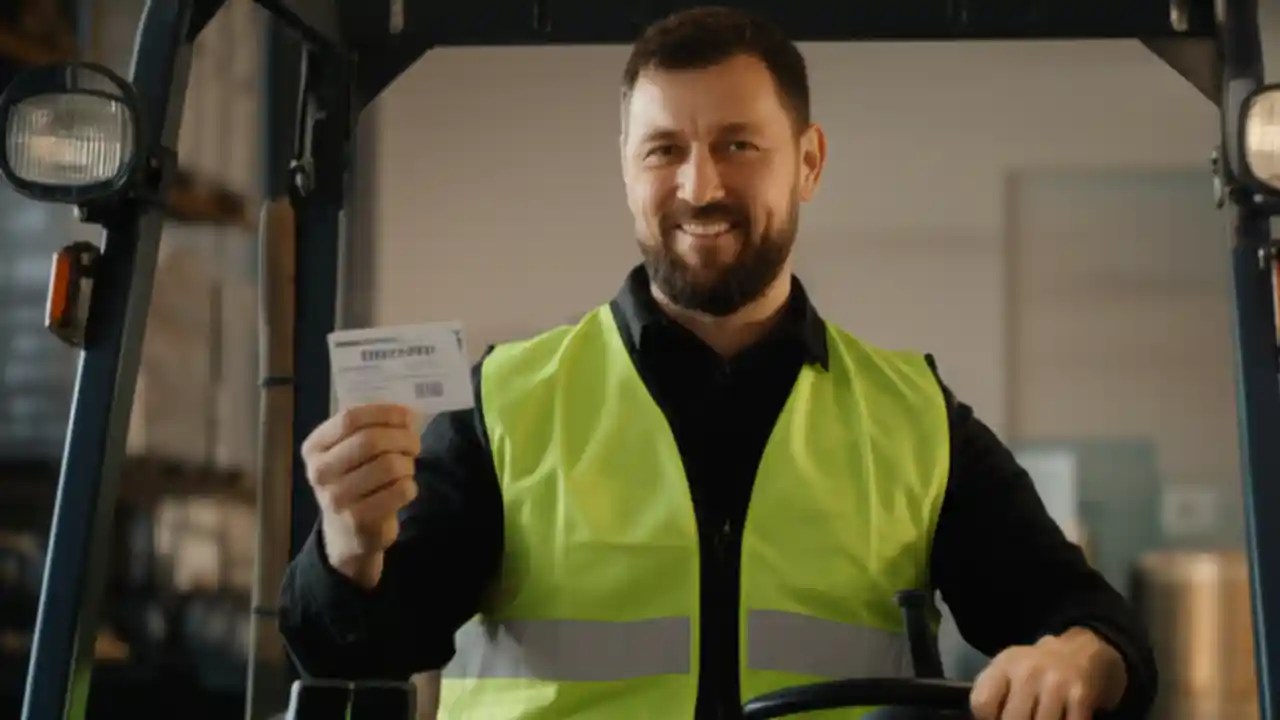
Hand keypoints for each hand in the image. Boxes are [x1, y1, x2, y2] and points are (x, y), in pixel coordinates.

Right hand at [301, 403, 421, 588]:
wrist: (347, 533)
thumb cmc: (353, 480)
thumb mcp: (349, 452)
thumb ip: (372, 428)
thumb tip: (408, 414)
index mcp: (315, 448)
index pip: (350, 418)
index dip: (384, 412)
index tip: (406, 416)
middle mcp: (320, 472)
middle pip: (371, 440)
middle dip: (402, 438)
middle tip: (414, 444)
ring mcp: (337, 498)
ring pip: (389, 465)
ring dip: (407, 463)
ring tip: (406, 468)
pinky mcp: (359, 520)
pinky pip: (400, 490)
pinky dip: (409, 485)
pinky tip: (404, 488)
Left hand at [970, 627, 1126, 719]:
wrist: (1081, 652)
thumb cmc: (1035, 668)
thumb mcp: (1006, 670)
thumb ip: (992, 695)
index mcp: (1004, 665)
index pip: (982, 703)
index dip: (988, 719)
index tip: (997, 717)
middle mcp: (1028, 672)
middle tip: (1024, 717)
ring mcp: (1055, 685)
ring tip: (1038, 716)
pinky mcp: (1080, 697)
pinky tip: (1060, 717)